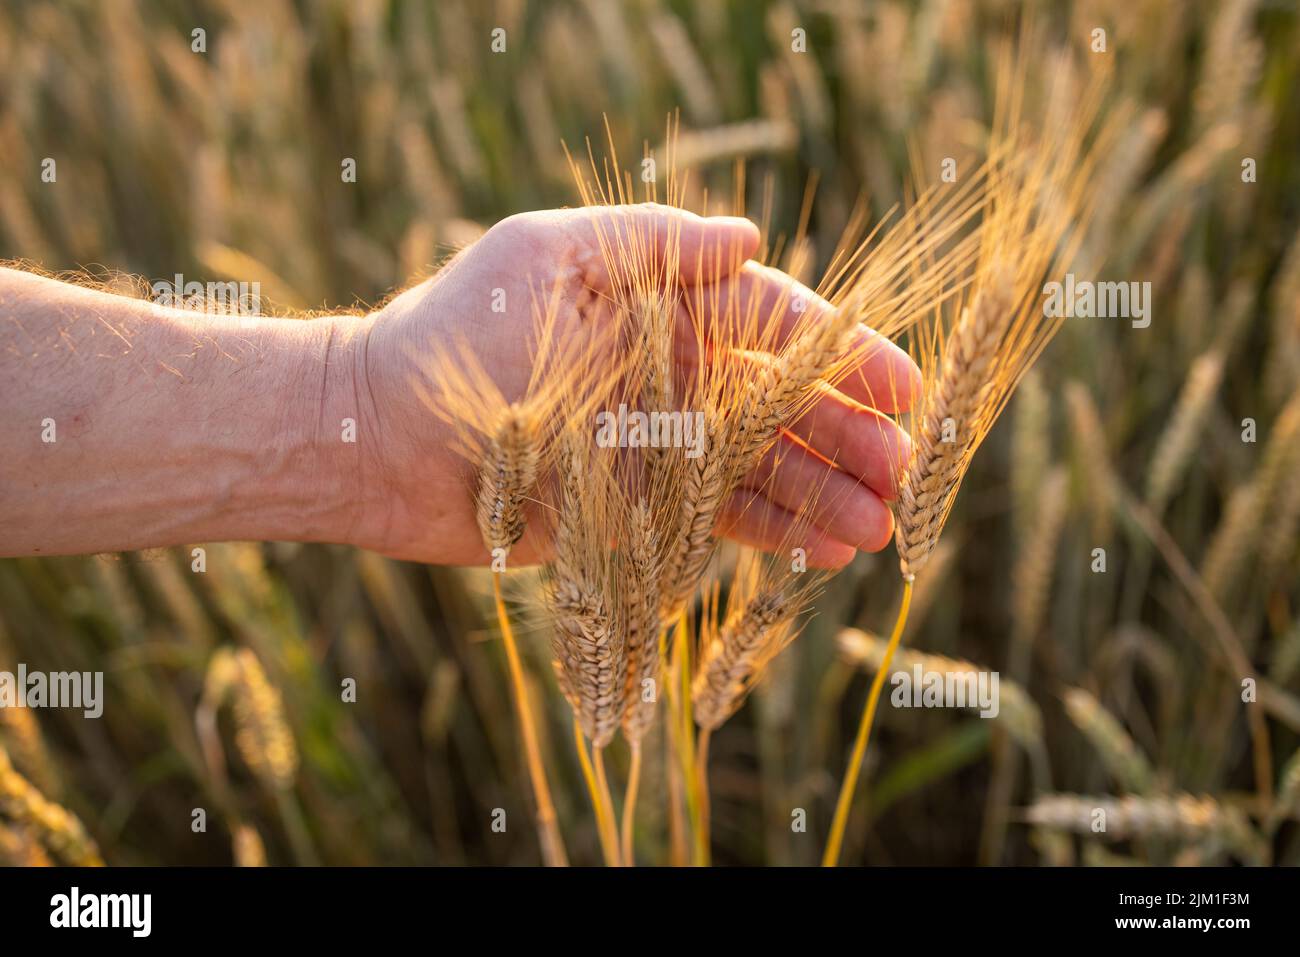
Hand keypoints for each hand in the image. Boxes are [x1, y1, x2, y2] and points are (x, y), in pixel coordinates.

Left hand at [345, 203, 918, 566]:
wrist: (377, 439)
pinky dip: (770, 531)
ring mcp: (655, 442)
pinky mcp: (634, 506)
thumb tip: (746, 237)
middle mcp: (668, 370)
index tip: (903, 388)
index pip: (774, 324)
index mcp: (659, 304)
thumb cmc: (454, 335)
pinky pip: (716, 517)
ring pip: (759, 466)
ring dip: (822, 492)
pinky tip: (820, 549)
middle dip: (847, 434)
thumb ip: (648, 245)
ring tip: (879, 524)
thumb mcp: (545, 259)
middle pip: (781, 402)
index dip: (842, 355)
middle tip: (905, 471)